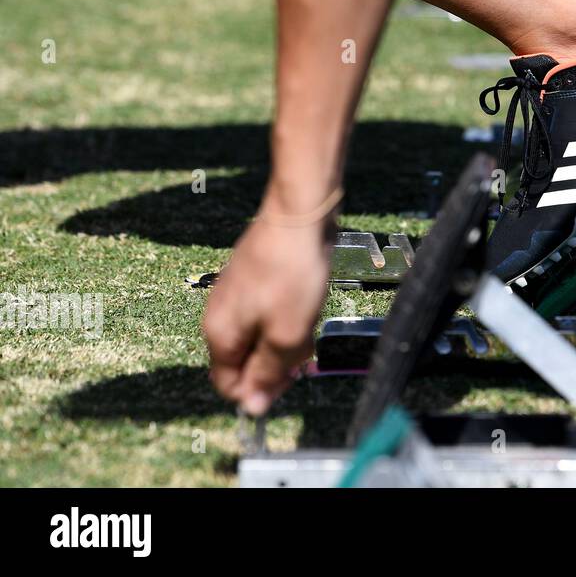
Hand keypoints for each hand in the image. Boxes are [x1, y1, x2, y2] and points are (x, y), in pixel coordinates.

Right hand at [202, 211, 330, 414]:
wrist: (299, 214)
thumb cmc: (291, 274)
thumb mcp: (286, 334)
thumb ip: (268, 373)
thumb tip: (252, 408)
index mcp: (219, 334)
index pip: (229, 384)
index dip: (260, 390)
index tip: (292, 376)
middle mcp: (220, 316)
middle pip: (247, 360)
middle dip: (278, 360)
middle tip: (305, 341)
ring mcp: (237, 295)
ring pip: (262, 336)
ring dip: (288, 336)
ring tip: (308, 315)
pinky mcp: (255, 280)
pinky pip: (270, 312)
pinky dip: (290, 314)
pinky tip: (307, 300)